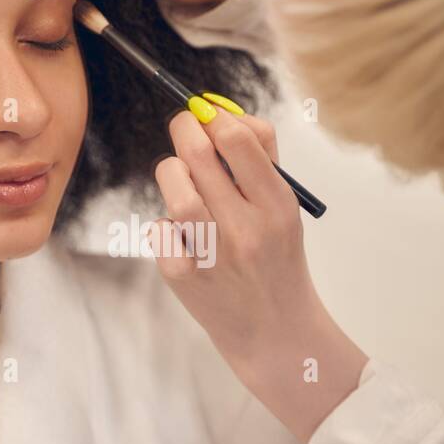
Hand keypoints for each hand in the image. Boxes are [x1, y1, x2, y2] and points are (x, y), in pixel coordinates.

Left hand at [151, 107, 368, 442]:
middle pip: (196, 153)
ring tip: (186, 184)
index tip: (207, 115)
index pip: (237, 139)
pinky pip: (158, 227)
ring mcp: (211, 254)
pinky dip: (167, 226)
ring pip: (172, 185)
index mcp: (276, 204)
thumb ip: (260, 155)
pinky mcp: (183, 276)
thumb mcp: (285, 206)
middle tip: (185, 127)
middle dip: (184, 129)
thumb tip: (220, 111)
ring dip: (173, 174)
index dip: (213, 117)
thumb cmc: (275, 256)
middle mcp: (245, 227)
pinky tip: (186, 237)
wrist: (275, 331)